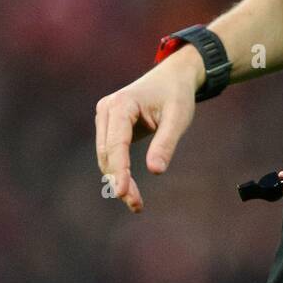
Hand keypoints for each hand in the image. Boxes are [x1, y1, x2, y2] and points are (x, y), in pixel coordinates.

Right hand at [94, 45, 201, 212]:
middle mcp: (106, 110)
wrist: (172, 77)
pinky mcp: (109, 127)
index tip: (123, 193)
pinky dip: (119, 172)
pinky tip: (130, 190)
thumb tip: (155, 171)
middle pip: (107, 154)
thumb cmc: (177, 95)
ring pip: (105, 157)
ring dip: (118, 180)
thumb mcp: (178, 118)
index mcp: (121, 104)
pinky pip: (110, 154)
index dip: (119, 170)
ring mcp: (104, 118)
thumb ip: (166, 143)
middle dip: (120, 181)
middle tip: (136, 205)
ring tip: (136, 204)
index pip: (116, 144)